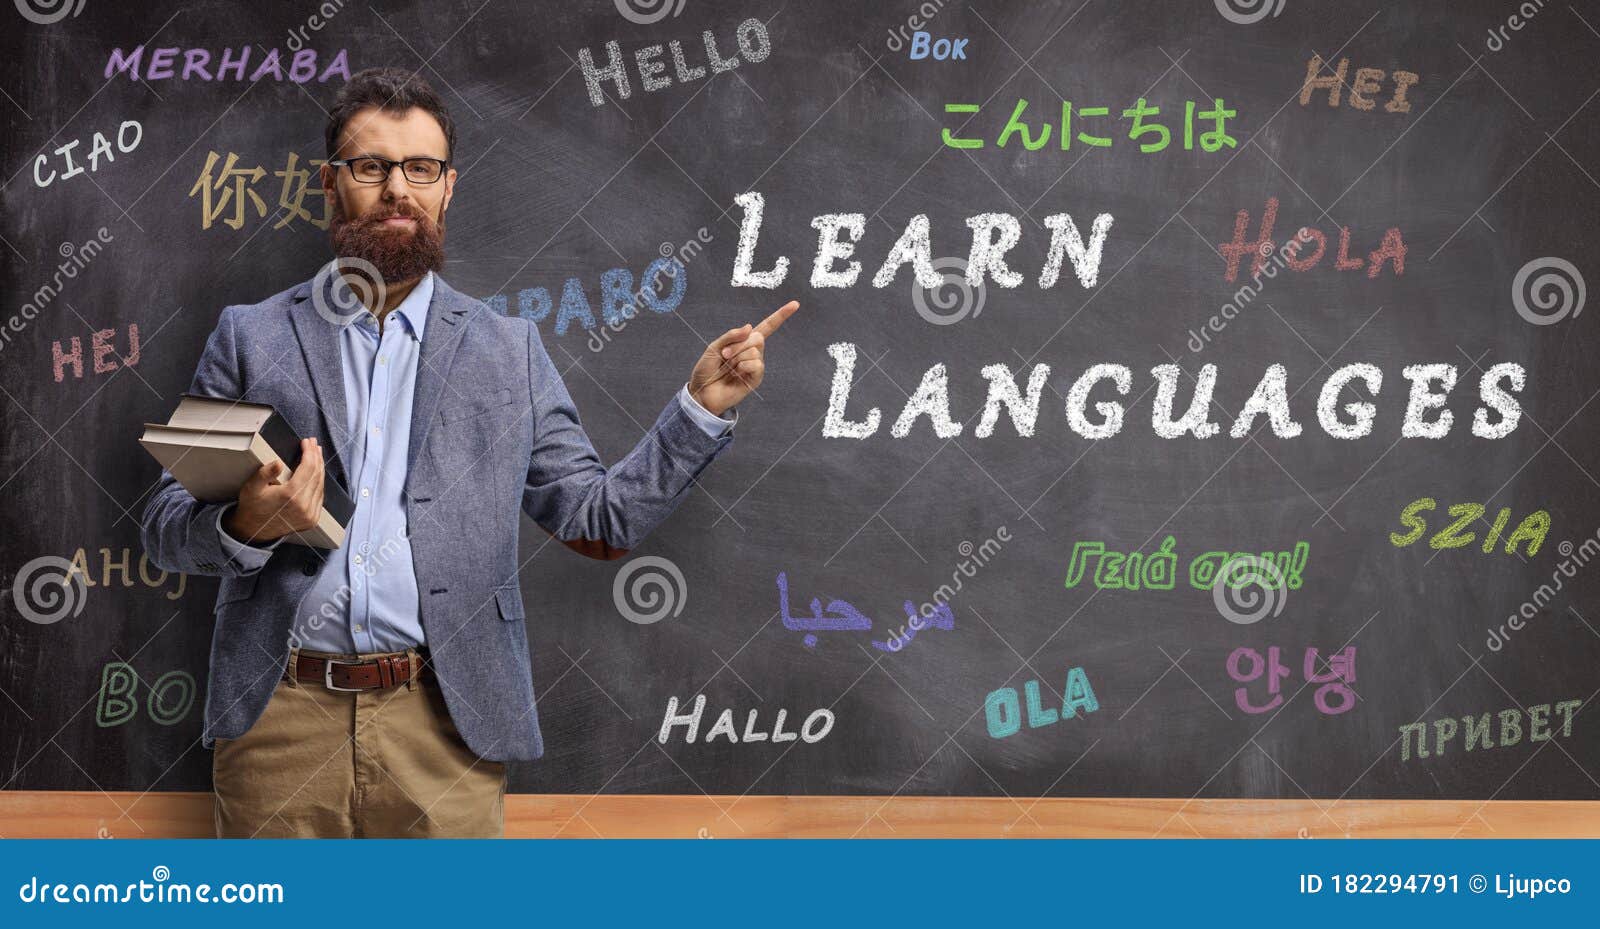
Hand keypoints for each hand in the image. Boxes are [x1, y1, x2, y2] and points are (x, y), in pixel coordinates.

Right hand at [222, 438, 325, 543]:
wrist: (253, 529)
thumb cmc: (252, 506)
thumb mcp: (252, 487)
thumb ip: (264, 473)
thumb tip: (278, 463)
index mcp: (291, 496)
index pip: (308, 468)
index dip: (309, 452)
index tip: (307, 442)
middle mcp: (304, 507)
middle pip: (317, 475)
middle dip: (317, 457)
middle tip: (314, 445)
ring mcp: (310, 515)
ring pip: (321, 485)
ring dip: (320, 468)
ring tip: (316, 455)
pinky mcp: (312, 519)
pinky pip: (320, 496)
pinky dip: (319, 482)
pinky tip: (316, 473)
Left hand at [689, 300, 798, 415]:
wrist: (702, 391)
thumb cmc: (707, 370)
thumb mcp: (714, 347)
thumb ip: (731, 335)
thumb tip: (750, 327)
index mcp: (744, 341)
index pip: (766, 327)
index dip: (780, 316)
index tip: (795, 304)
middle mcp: (753, 352)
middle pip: (758, 338)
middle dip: (739, 345)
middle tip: (725, 355)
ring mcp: (755, 365)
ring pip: (755, 351)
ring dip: (738, 357)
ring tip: (728, 367)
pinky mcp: (756, 378)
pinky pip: (756, 364)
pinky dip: (743, 367)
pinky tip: (736, 375)